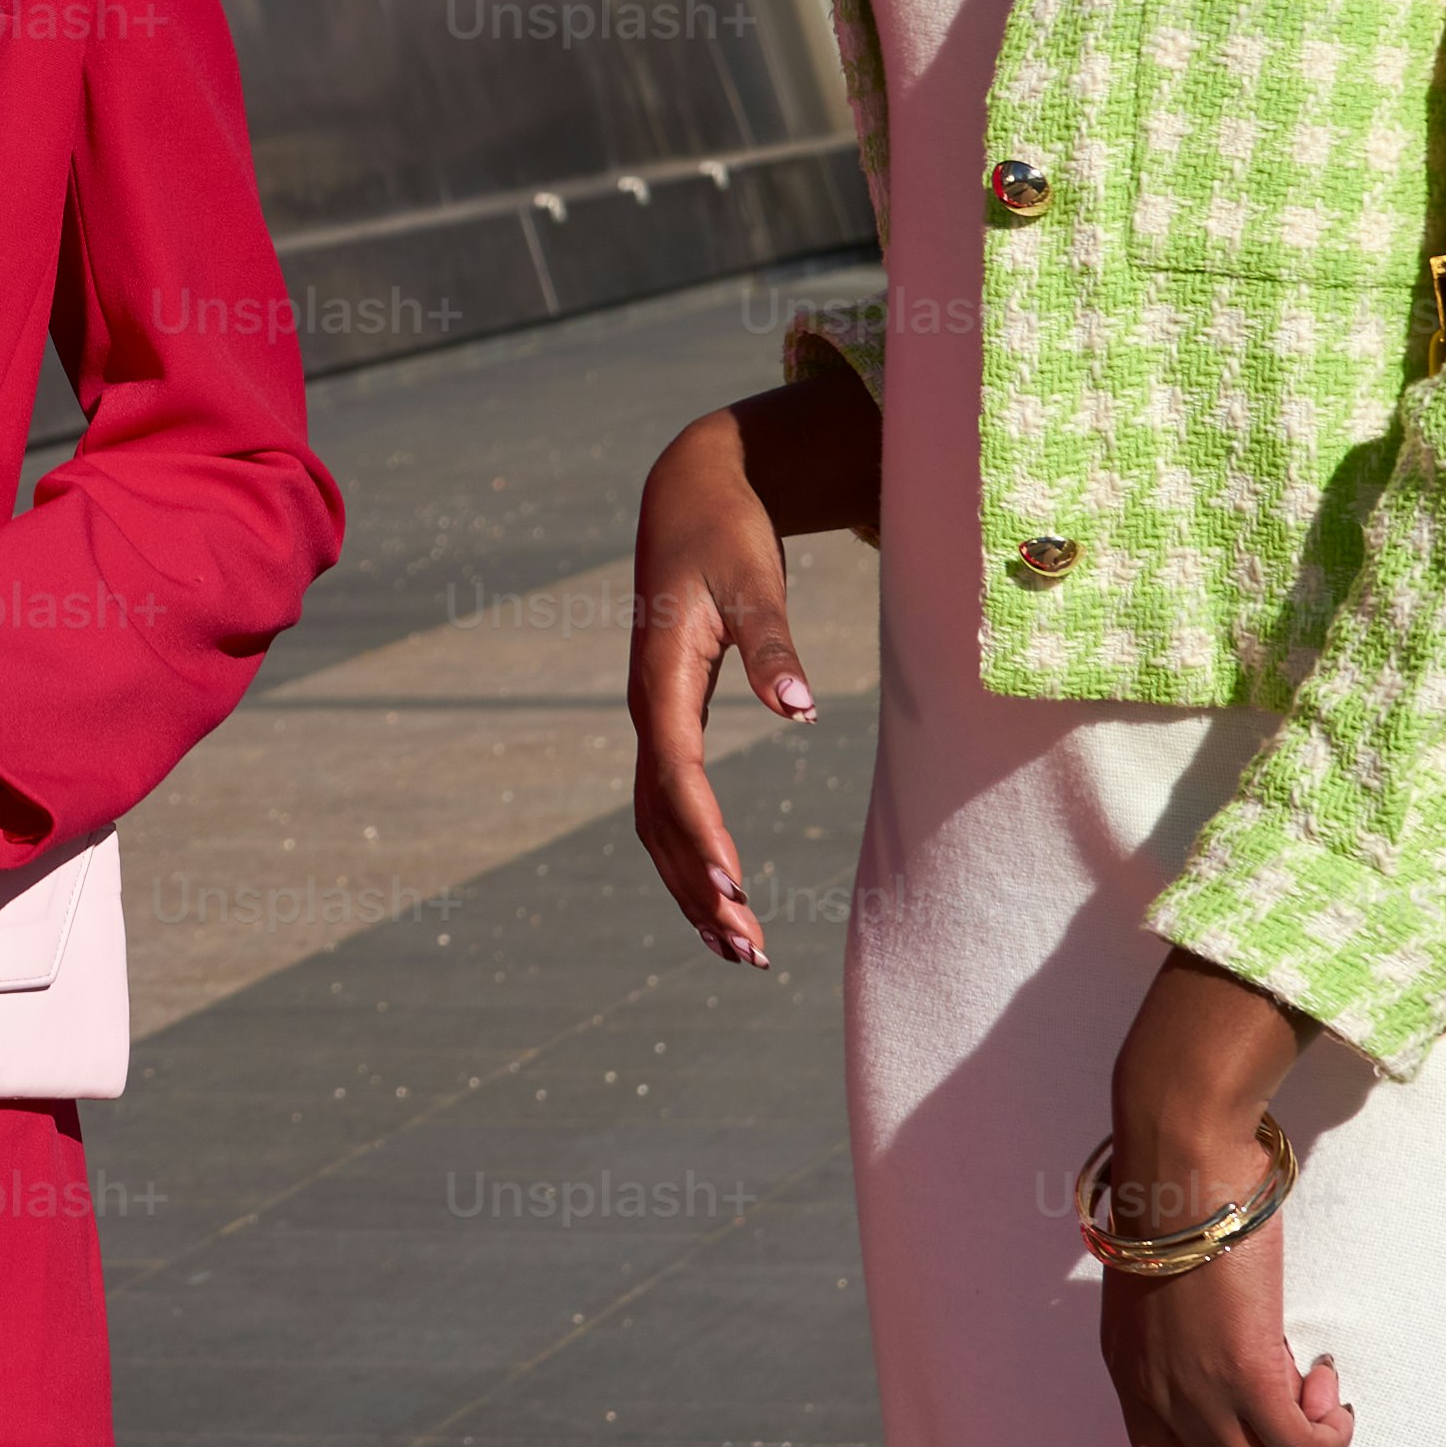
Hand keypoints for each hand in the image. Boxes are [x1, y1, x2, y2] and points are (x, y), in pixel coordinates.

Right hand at [626, 377, 872, 966]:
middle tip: (750, 950)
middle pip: (660, 818)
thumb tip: (798, 709)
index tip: (734, 888)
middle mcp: (647, 709)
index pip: (677, 774)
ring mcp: (653, 718)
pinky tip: (724, 893)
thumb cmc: (727, 535)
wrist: (690, 496)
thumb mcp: (753, 579)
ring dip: (692, 886)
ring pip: (658, 822)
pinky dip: (691, 856)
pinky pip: (669, 805)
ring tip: (742, 948)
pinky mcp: (668, 721)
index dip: (702, 834)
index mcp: (660, 679)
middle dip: (699, 887)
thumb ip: (772, 644)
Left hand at [1101, 950, 1343, 1446]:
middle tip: (1299, 1402)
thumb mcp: (1160, 1286)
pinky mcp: (1243, 1372)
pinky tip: (1328, 1386)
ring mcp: (1196, 1390)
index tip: (1252, 1415)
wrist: (1180, 1159)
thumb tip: (1221, 1340)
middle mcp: (1155, 1393)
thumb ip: (1178, 1329)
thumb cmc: (1176, 1202)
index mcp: (1129, 1371)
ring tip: (1318, 1394)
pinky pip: (1298, 1445)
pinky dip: (1327, 1432)